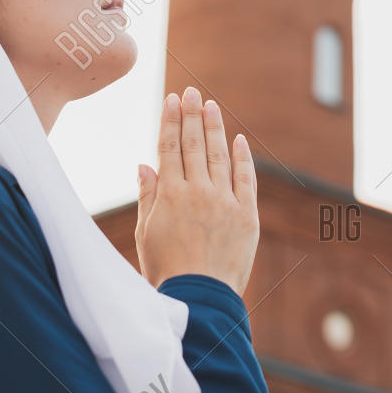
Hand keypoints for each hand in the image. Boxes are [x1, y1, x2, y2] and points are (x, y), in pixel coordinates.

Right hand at [135, 87, 258, 295]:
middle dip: (191, 114)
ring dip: (214, 127)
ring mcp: (225, 202)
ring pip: (219, 155)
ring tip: (210, 105)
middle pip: (193, 144)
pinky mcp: (247, 216)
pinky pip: (246, 180)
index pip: (168, 147)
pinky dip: (242, 158)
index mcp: (170, 195)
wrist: (199, 301)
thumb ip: (148, 196)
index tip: (171, 99)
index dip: (169, 120)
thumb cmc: (166, 271)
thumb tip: (144, 163)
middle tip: (190, 91)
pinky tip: (238, 140)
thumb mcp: (147, 234)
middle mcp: (198, 192)